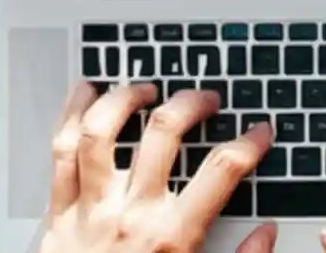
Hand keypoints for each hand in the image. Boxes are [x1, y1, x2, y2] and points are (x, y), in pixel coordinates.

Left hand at [40, 81, 276, 252]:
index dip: (249, 143)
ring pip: (102, 133)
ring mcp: (90, 211)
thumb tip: (267, 234)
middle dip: (192, 104)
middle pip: (164, 134)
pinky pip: (60, 154)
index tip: (259, 133)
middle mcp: (130, 216)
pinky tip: (84, 94)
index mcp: (172, 238)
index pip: (222, 171)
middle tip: (207, 99)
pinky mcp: (58, 215)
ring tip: (144, 88)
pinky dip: (71, 116)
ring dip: (124, 99)